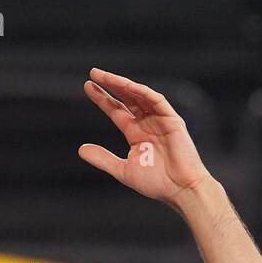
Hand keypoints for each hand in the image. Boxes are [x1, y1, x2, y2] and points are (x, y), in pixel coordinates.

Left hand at [78, 68, 213, 204]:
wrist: (180, 189)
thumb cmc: (156, 183)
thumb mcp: (123, 170)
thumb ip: (103, 158)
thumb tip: (80, 149)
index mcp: (136, 133)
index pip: (116, 110)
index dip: (103, 98)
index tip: (88, 86)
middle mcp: (147, 123)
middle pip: (126, 98)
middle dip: (111, 85)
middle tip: (94, 73)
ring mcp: (160, 120)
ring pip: (140, 96)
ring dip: (123, 84)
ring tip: (106, 76)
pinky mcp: (173, 120)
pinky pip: (157, 101)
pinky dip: (143, 93)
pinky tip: (128, 86)